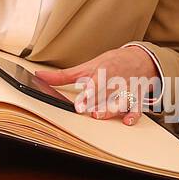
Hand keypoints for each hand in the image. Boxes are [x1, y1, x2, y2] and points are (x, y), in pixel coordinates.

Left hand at [34, 46, 157, 125]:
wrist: (139, 58)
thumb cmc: (110, 63)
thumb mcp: (86, 66)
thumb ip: (63, 75)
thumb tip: (39, 75)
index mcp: (101, 72)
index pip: (93, 83)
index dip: (87, 94)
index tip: (80, 104)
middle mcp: (114, 81)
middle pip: (105, 93)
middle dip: (96, 102)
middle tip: (89, 111)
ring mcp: (126, 89)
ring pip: (119, 101)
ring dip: (111, 109)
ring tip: (99, 115)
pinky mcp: (136, 97)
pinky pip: (137, 107)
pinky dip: (133, 115)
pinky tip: (126, 121)